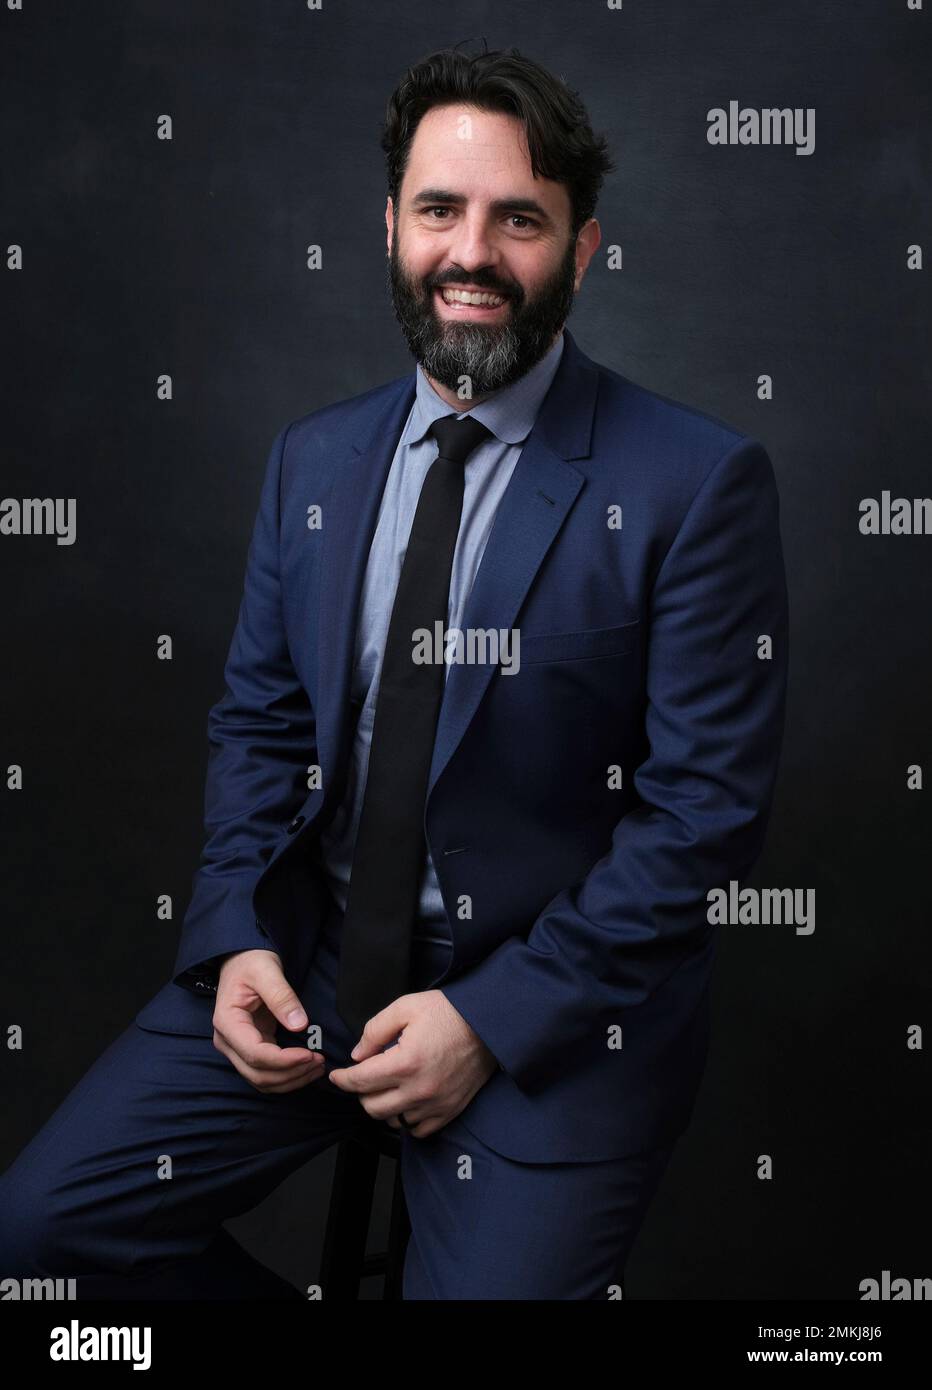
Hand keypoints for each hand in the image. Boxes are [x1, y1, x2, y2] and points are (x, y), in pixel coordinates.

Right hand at [211, 949, 323, 1092]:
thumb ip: (282, 997)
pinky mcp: (250, 1049)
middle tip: (319, 1061)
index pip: (255, 1054)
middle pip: (258, 1074)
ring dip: (291, 1079)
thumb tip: (299, 1023)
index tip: (310, 1054)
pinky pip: (267, 1073)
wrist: (242, 961)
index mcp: (227, 1023)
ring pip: (262, 1080)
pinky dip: (287, 1076)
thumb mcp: (266, 971)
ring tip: (317, 1067)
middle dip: (291, 1073)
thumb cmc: (251, 963)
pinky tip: (307, 1067)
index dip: (284, 1060)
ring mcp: (237, 1048)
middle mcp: (227, 1042)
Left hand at [328, 990, 498, 1137]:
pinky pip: (417, 1130)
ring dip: (383, 1107)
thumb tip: (358, 1054)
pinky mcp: (449, 1110)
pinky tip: (406, 1101)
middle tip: (364, 1077)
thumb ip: (375, 1030)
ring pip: (392, 1121)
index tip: (337, 1075)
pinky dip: (406, 1119)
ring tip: (386, 1087)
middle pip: (372, 1107)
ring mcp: (435, 1104)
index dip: (343, 1079)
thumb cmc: (448, 1012)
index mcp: (405, 1062)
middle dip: (361, 1092)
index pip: (360, 1081)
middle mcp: (419, 1089)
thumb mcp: (406, 1007)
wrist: (488, 1023)